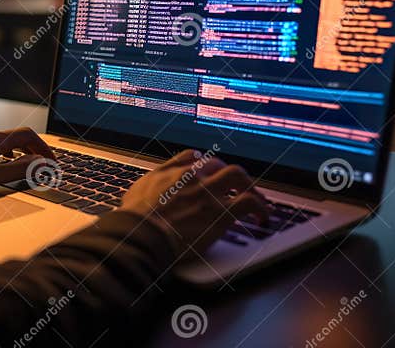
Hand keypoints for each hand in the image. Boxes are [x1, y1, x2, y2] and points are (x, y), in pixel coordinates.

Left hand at [0, 127, 54, 199]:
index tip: (52, 161)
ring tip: (23, 166)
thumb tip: (41, 164)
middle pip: (17, 137)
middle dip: (34, 151)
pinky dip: (2, 153)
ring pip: (3, 140)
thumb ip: (17, 170)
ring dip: (18, 152)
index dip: (44, 148)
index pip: (29, 135)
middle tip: (42, 165)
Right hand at [120, 149, 267, 256]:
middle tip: (237, 186)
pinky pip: (249, 202)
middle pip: (218, 164)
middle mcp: (192, 177)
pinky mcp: (220, 213)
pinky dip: (260, 207)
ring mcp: (207, 193)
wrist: (140, 235)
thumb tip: (154, 182)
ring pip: (237, 175)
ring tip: (256, 197)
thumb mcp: (136, 190)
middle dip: (229, 175)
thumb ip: (151, 181)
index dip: (203, 165)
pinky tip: (262, 216)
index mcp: (171, 172)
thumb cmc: (133, 220)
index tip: (208, 172)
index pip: (193, 158)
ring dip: (248, 185)